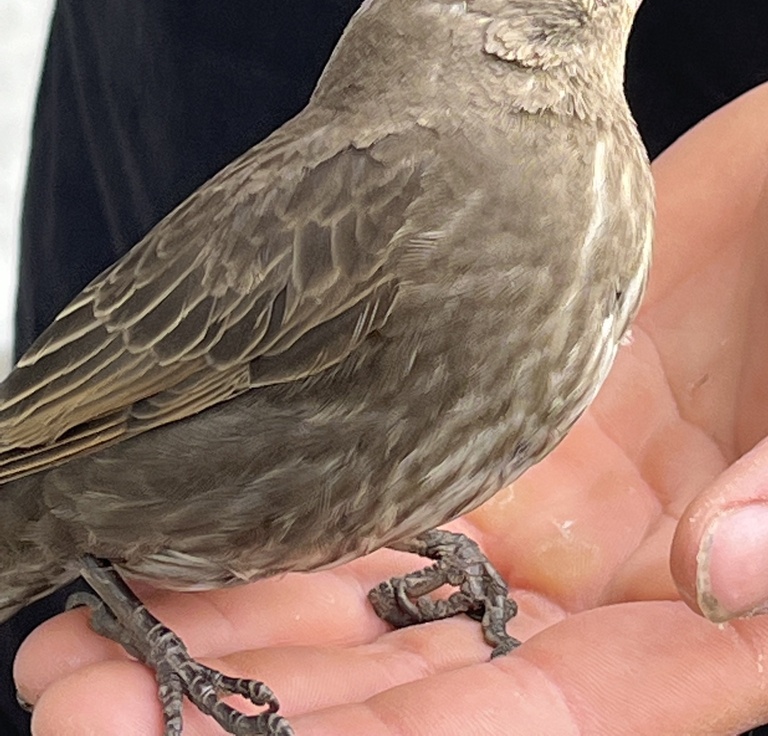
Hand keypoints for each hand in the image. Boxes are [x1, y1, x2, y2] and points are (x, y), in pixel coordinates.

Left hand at [15, 83, 767, 734]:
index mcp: (683, 617)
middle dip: (257, 699)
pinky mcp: (470, 412)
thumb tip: (724, 581)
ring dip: (227, 608)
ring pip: (360, 580)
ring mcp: (519, 497)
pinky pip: (363, 469)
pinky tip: (162, 512)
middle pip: (409, 679)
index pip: (536, 722)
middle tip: (79, 700)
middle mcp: (579, 579)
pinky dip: (270, 501)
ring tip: (70, 626)